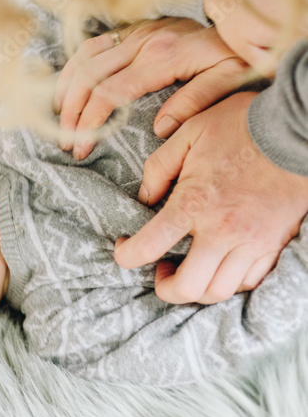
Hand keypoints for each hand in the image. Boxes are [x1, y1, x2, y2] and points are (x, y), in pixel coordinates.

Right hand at [53, 17, 251, 158]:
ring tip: (60, 120)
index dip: (90, 121)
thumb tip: (160, 128)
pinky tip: (68, 89)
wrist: (244, 19)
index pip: (110, 91)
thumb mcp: (228, 79)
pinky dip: (74, 68)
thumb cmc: (237, 55)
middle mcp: (142, 40)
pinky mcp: (134, 28)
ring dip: (66, 89)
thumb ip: (195, 101)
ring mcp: (135, 31)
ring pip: (85, 58)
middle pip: (90, 76)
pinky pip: (93, 45)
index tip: (82, 147)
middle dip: (72, 112)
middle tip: (67, 141)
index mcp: (162, 55)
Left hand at [114, 92, 307, 303]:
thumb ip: (160, 167)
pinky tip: (221, 264)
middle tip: (161, 271)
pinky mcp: (274, 244)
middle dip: (165, 288)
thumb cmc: (242, 125)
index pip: (148, 247)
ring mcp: (252, 242)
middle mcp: (222, 231)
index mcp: (193, 203)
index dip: (126, 256)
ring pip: (219, 291)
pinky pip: (250, 281)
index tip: (124, 249)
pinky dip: (230, 281)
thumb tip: (144, 197)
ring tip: (190, 269)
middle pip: (187, 288)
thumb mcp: (190, 132)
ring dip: (198, 289)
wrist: (296, 129)